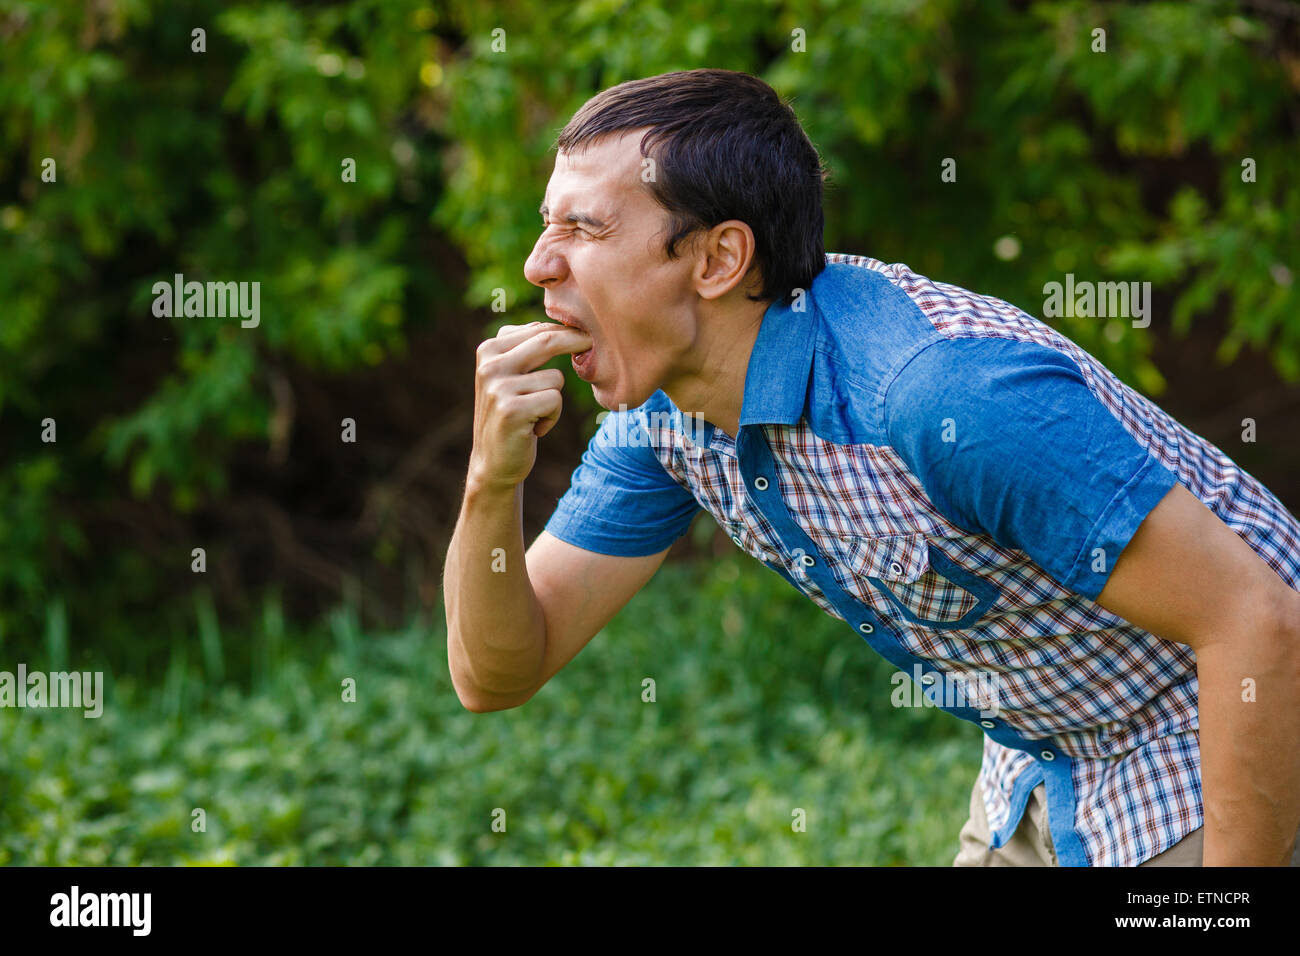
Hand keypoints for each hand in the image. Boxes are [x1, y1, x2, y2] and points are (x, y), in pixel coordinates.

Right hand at [468, 321, 592, 490]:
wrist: (493, 461)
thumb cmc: (512, 414)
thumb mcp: (510, 376)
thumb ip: (525, 349)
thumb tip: (564, 324)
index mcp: (488, 350)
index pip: (536, 330)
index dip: (566, 332)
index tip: (585, 335)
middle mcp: (490, 365)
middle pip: (547, 341)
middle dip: (576, 342)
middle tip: (591, 344)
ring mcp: (499, 387)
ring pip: (555, 377)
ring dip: (554, 399)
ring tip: (536, 414)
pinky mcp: (512, 410)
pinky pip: (554, 401)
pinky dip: (552, 417)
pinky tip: (536, 429)